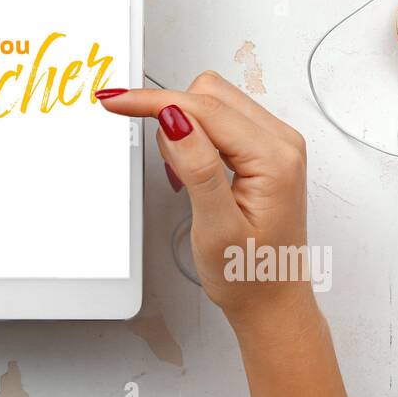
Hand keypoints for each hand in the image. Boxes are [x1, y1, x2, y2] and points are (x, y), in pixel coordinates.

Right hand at [96, 71, 315, 333]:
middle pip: (209, 95)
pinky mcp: (263, 149)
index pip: (205, 109)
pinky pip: (219, 119)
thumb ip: (198, 168)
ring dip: (183, 127)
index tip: (116, 101)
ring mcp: (274, 144)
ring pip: (212, 102)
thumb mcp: (216, 228)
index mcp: (274, 159)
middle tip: (164, 167)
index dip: (154, 101)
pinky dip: (194, 136)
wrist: (271, 301)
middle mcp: (281, 142)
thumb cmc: (250, 274)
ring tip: (183, 178)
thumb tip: (174, 119)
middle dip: (172, 117)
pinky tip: (192, 170)